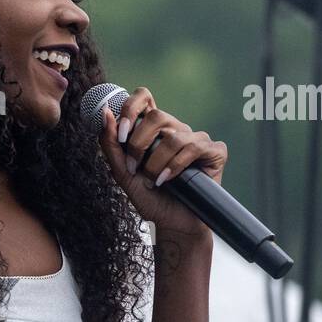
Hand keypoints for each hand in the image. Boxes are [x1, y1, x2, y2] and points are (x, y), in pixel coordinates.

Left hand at [99, 87, 228, 239]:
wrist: (171, 224)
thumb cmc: (150, 197)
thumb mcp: (123, 172)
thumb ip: (111, 144)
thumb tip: (107, 113)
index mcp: (154, 130)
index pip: (144, 98)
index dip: (131, 108)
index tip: (121, 134)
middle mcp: (176, 130)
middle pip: (157, 116)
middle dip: (139, 145)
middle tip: (135, 168)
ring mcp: (197, 139)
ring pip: (174, 136)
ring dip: (156, 163)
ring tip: (153, 181)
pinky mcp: (215, 151)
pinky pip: (194, 147)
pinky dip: (175, 166)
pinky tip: (168, 180)